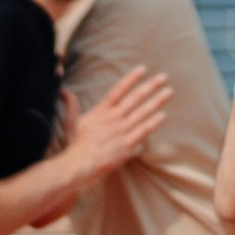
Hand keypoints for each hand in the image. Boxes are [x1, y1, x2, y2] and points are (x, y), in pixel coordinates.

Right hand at [62, 62, 176, 173]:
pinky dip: (153, 123)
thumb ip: (72, 105)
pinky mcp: (126, 146)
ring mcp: (121, 132)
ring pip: (142, 113)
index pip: (118, 90)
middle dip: (150, 86)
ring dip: (157, 101)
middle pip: (135, 98)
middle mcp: (112, 119)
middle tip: (164, 77)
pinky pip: (143, 131)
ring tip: (169, 92)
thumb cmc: (75, 146)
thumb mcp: (71, 122)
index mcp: (100, 111)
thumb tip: (65, 91)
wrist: (78, 166)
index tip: (143, 69)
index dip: (131, 78)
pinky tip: (163, 115)